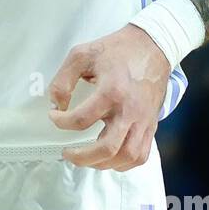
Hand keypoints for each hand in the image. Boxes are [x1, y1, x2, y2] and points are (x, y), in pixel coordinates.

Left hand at [47, 24, 170, 169]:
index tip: (55, 117)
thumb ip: (63, 79)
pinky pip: (141, 155)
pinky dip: (123, 163)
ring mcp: (143, 120)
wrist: (154, 46)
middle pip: (107, 148)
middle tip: (67, 153)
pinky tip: (109, 157)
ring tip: (86, 158)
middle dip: (82, 157)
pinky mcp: (151, 125)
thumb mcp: (82, 54)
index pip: (80, 119)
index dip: (61, 122)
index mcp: (111, 91)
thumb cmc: (117, 50)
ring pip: (126, 156)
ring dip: (102, 163)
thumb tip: (56, 104)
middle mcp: (129, 110)